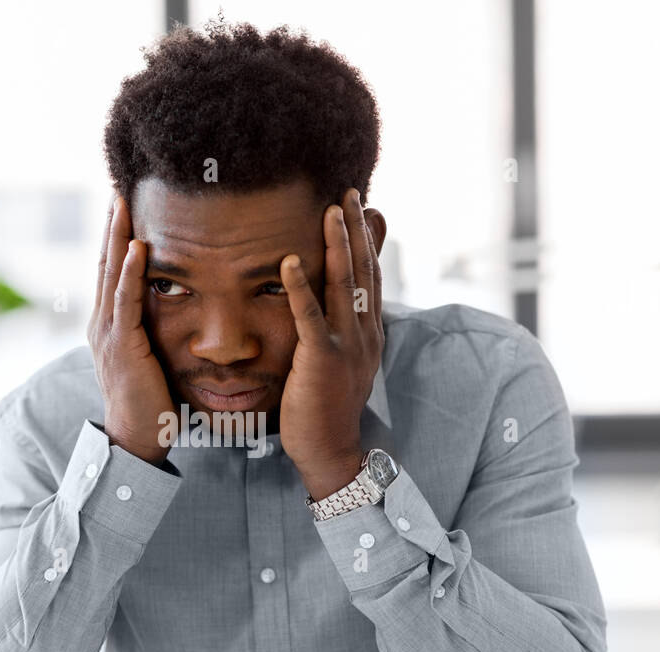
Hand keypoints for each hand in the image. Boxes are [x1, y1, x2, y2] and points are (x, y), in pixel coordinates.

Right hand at [87, 196, 176, 465]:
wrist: (134, 438)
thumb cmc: (149, 404)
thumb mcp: (151, 359)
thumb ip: (154, 334)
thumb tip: (175, 315)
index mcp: (109, 326)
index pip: (111, 273)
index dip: (114, 239)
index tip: (122, 207)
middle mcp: (102, 324)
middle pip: (106, 264)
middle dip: (111, 226)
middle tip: (116, 189)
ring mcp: (109, 333)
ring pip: (112, 274)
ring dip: (117, 236)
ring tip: (121, 203)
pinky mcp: (122, 344)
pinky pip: (127, 300)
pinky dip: (131, 272)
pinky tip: (136, 246)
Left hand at [278, 187, 383, 499]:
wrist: (331, 451)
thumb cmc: (327, 408)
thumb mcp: (343, 362)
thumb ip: (339, 329)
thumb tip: (337, 304)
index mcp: (368, 332)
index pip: (371, 276)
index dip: (366, 239)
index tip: (361, 206)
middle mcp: (364, 334)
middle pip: (363, 271)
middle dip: (356, 229)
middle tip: (349, 192)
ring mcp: (346, 347)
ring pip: (345, 286)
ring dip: (338, 245)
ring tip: (331, 210)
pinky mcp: (321, 361)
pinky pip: (310, 318)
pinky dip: (300, 288)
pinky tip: (289, 261)